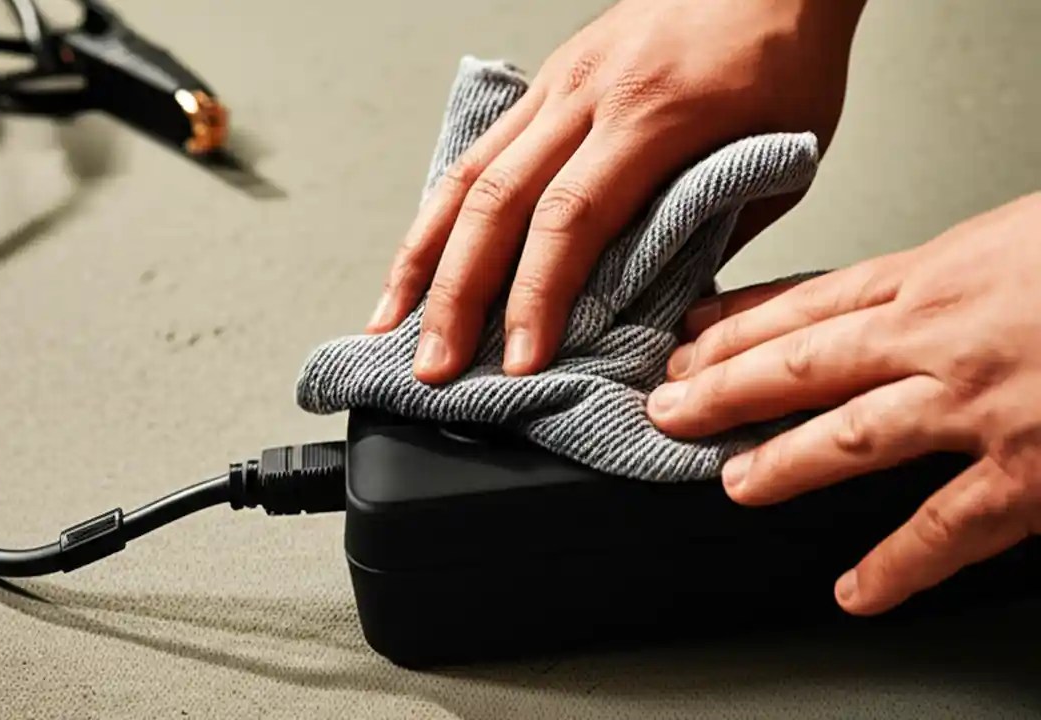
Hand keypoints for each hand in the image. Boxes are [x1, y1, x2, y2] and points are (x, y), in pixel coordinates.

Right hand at [367, 0, 866, 383]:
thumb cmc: (788, 55)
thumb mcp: (784, 157)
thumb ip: (714, 230)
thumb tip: (655, 304)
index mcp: (655, 115)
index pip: (571, 218)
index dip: (534, 297)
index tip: (517, 363)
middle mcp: (590, 95)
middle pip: (496, 202)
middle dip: (454, 296)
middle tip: (433, 366)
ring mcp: (559, 82)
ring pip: (468, 175)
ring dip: (422, 257)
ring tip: (391, 320)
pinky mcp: (548, 79)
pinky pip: (479, 152)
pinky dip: (440, 212)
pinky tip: (421, 258)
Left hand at [649, 194, 1040, 614]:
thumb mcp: (1018, 237)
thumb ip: (958, 273)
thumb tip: (910, 295)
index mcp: (944, 273)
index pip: (813, 300)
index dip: (739, 324)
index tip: (688, 338)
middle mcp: (943, 336)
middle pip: (802, 362)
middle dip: (723, 388)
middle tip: (664, 410)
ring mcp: (982, 406)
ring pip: (849, 436)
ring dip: (781, 463)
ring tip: (731, 481)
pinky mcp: (1032, 472)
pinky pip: (946, 529)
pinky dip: (895, 566)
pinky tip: (855, 592)